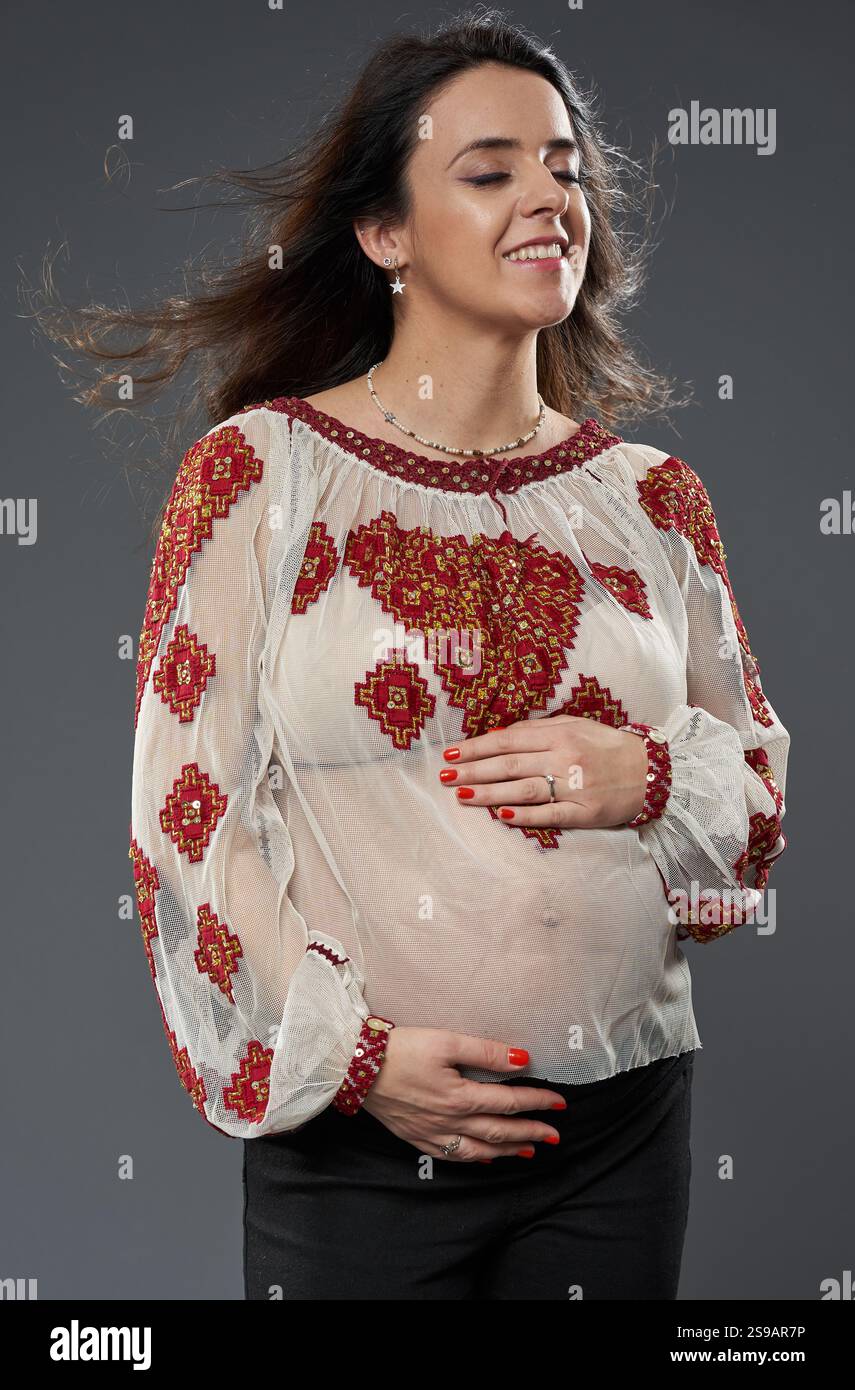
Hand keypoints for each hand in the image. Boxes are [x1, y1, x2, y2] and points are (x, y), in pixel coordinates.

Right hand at [360, 1026, 566, 1160]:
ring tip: (529, 1151)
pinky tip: (484, 1158)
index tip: (560, 1103)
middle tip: (554, 1134)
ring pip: (478, 1150)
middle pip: (499, 1131)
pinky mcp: (415, 1137)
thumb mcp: (446, 1040)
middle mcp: (449, 1121)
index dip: (538, 1102)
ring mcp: (431, 1133)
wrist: (354, 1067)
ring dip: (507, 1151)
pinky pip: (451, 1156)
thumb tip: (523, 1058)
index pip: (509, 1102)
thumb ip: (486, 1051)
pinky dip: (474, 1159)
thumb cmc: (400, 1049)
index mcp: (460, 1097)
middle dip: (530, 1132)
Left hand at [438, 714, 648, 829]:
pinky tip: (500, 815)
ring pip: (523, 790)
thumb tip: (499, 737)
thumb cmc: (608, 746)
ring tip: (461, 796)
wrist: (652, 771)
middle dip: (472, 771)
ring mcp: (574, 787)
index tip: (450, 754)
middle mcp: (564, 759)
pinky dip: (524, 815)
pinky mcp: (585, 813)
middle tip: (443, 777)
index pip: (507, 742)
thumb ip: (538, 730)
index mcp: (560, 734)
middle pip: (509, 766)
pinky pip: (549, 814)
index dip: (476, 748)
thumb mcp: (575, 725)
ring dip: (488, 793)